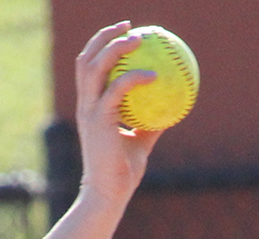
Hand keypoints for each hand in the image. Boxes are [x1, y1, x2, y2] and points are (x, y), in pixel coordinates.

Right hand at [74, 23, 163, 204]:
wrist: (109, 193)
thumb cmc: (123, 172)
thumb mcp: (141, 142)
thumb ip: (151, 122)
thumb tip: (173, 105)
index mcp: (91, 107)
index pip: (90, 67)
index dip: (103, 46)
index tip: (125, 33)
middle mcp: (86, 105)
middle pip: (86, 59)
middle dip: (104, 36)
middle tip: (129, 25)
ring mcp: (89, 111)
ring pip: (95, 68)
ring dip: (114, 48)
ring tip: (137, 39)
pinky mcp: (99, 120)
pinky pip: (117, 90)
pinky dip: (135, 78)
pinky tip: (155, 75)